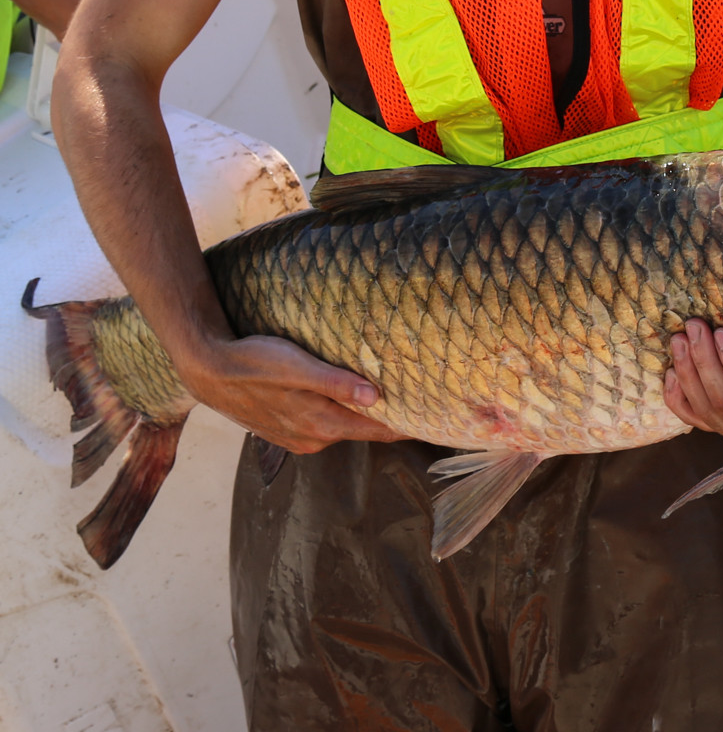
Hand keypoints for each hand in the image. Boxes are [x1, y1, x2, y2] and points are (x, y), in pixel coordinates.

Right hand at [178, 334, 409, 454]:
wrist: (207, 370)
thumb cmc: (252, 362)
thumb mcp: (296, 367)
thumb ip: (335, 383)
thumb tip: (375, 397)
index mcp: (321, 426)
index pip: (380, 431)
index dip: (409, 424)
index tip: (437, 418)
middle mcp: (314, 439)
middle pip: (365, 430)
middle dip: (392, 418)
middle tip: (424, 402)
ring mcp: (299, 438)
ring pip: (344, 427)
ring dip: (365, 415)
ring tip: (393, 397)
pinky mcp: (286, 430)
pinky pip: (325, 424)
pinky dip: (341, 413)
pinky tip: (348, 398)